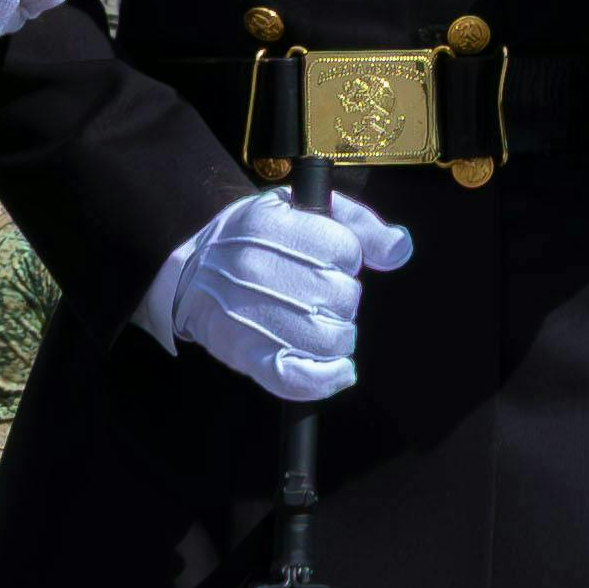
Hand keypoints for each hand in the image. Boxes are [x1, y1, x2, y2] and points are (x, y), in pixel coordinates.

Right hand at [137, 185, 414, 402]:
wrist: (188, 275)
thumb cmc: (253, 238)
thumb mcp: (300, 208)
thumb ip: (358, 222)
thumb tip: (399, 249)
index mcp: (274, 226)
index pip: (346, 250)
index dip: (345, 257)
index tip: (325, 258)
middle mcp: (262, 269)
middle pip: (343, 296)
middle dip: (341, 297)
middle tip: (316, 293)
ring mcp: (254, 316)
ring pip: (332, 338)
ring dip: (337, 336)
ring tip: (315, 322)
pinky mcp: (249, 356)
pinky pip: (299, 378)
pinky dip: (326, 380)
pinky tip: (339, 372)